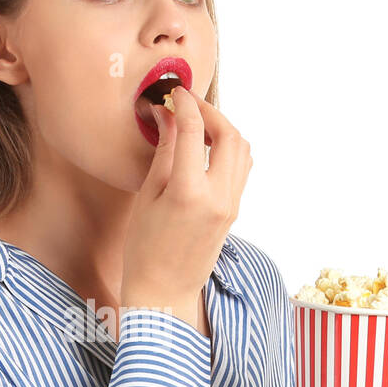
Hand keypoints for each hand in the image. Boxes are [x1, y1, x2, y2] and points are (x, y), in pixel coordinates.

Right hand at [120, 86, 252, 329]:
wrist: (165, 293)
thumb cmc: (144, 250)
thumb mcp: (147, 197)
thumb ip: (164, 152)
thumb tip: (169, 116)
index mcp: (189, 192)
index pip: (193, 130)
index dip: (184, 103)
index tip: (173, 93)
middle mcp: (218, 197)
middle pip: (229, 134)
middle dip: (210, 111)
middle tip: (188, 105)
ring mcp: (232, 205)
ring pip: (242, 149)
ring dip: (224, 129)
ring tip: (197, 126)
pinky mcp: (235, 211)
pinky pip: (241, 168)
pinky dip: (228, 149)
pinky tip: (206, 150)